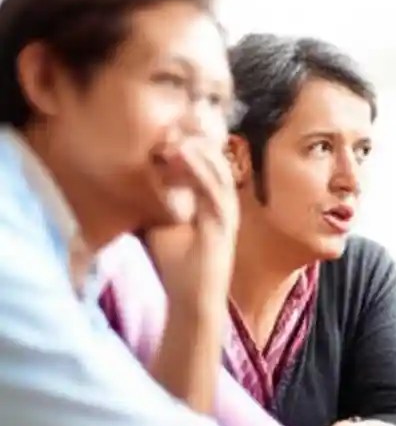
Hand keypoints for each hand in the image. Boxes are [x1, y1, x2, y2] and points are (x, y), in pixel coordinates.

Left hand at [144, 138, 239, 314]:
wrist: (191, 300)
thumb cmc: (178, 267)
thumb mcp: (161, 224)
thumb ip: (158, 202)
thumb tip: (138, 177)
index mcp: (212, 205)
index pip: (207, 168)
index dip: (192, 147)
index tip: (168, 129)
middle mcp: (223, 207)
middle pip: (218, 164)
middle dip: (199, 142)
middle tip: (175, 124)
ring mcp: (226, 215)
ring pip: (219, 173)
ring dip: (199, 152)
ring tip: (178, 134)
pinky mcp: (223, 226)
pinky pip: (214, 191)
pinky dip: (200, 171)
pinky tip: (183, 155)